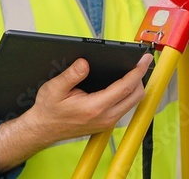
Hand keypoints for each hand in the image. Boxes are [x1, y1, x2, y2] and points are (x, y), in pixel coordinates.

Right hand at [0, 53, 153, 171]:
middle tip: (141, 63)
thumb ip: (71, 74)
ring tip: (134, 71)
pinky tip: (125, 84)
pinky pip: (125, 107)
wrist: (44, 129)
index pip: (125, 87)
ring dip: (136, 87)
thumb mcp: (54, 88)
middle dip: (141, 78)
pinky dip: (129, 95)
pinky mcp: (106, 123)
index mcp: (95, 107)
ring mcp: (107, 122)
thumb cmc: (49, 110)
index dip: (137, 71)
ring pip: (132, 103)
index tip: (144, 60)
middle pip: (136, 96)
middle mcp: (105, 117)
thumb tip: (84, 63)